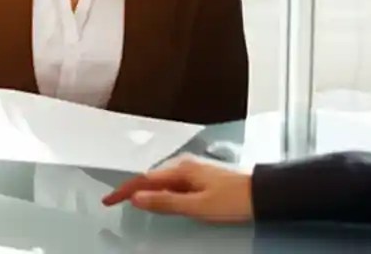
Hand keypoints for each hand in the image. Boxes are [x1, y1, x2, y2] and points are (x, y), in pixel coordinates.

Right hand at [101, 156, 252, 222]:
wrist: (263, 194)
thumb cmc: (232, 200)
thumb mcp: (197, 206)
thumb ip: (165, 202)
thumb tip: (138, 198)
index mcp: (181, 170)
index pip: (144, 180)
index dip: (124, 191)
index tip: (108, 201)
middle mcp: (185, 165)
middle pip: (150, 177)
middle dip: (131, 189)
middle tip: (115, 201)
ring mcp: (194, 169)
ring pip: (162, 180)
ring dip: (146, 189)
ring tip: (132, 200)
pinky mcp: (201, 176)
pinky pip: (173, 182)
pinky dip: (160, 190)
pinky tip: (161, 197)